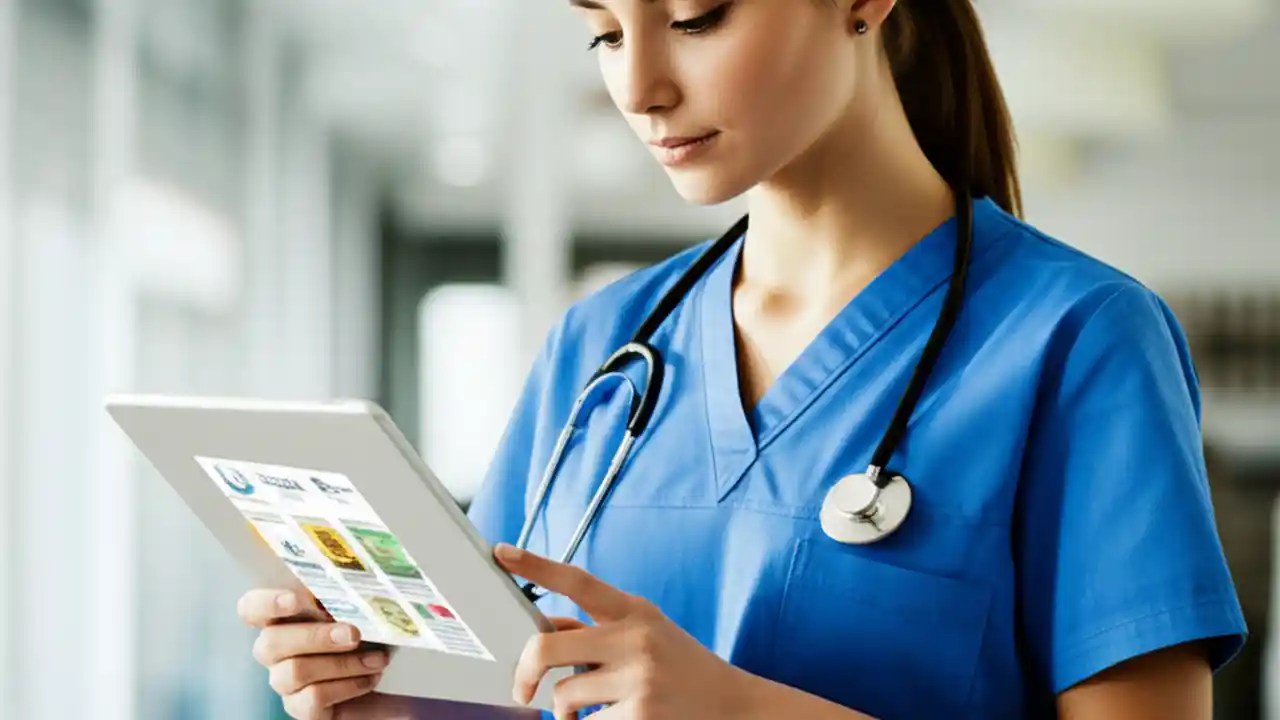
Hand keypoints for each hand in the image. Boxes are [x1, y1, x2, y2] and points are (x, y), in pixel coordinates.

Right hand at [238, 588, 389, 718]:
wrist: (380, 679)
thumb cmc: (364, 635)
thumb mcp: (357, 611)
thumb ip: (345, 596)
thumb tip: (355, 578)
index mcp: (282, 618)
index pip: (251, 608)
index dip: (267, 603)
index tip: (297, 600)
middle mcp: (275, 650)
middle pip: (271, 642)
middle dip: (316, 637)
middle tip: (354, 635)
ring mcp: (284, 680)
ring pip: (295, 671)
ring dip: (342, 663)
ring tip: (378, 659)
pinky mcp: (299, 707)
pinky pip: (313, 698)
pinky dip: (348, 686)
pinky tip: (370, 678)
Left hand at [494, 544, 753, 719]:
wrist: (734, 705)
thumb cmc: (681, 669)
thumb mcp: (646, 635)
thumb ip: (598, 632)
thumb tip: (541, 637)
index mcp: (634, 611)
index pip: (577, 580)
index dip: (536, 565)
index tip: (501, 552)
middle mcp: (635, 638)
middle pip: (546, 647)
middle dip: (524, 671)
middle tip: (521, 688)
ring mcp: (638, 678)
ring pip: (563, 695)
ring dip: (566, 711)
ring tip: (591, 711)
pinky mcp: (640, 716)